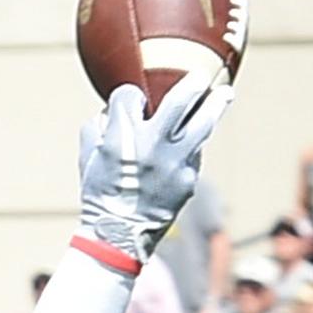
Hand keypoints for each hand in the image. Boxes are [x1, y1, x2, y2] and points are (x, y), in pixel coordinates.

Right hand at [77, 72, 233, 264]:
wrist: (118, 235)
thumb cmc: (100, 195)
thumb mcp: (86, 160)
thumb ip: (95, 129)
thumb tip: (111, 110)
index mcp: (120, 137)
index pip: (129, 96)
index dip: (128, 98)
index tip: (132, 104)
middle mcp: (151, 145)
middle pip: (180, 99)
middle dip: (192, 83)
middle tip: (200, 77)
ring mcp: (174, 162)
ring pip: (204, 121)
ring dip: (216, 104)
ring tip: (225, 94)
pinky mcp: (189, 178)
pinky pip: (195, 154)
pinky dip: (194, 147)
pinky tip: (193, 144)